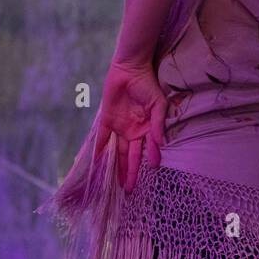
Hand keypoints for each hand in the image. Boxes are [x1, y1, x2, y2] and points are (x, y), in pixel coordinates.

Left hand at [94, 58, 166, 193]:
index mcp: (147, 129)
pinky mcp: (107, 120)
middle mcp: (134, 131)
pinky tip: (98, 161)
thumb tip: (161, 142)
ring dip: (118, 167)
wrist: (130, 69)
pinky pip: (103, 138)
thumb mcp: (158, 104)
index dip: (150, 162)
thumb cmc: (147, 85)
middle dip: (132, 173)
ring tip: (118, 183)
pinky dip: (100, 149)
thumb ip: (159, 123)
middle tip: (131, 190)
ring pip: (119, 152)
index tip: (153, 174)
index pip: (148, 150)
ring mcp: (120, 127)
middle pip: (133, 157)